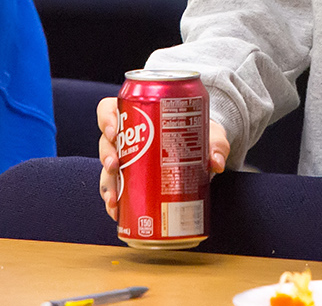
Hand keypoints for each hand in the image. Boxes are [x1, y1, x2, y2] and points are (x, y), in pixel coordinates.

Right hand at [97, 96, 228, 219]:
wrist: (203, 148)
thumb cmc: (199, 132)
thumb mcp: (210, 134)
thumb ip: (216, 145)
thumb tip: (216, 163)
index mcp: (138, 114)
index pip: (109, 109)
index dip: (106, 119)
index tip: (114, 132)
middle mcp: (127, 137)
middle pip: (105, 142)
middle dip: (106, 156)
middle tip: (114, 167)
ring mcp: (127, 158)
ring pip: (107, 169)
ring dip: (107, 184)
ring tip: (114, 200)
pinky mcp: (132, 178)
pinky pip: (116, 188)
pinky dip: (115, 200)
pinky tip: (117, 213)